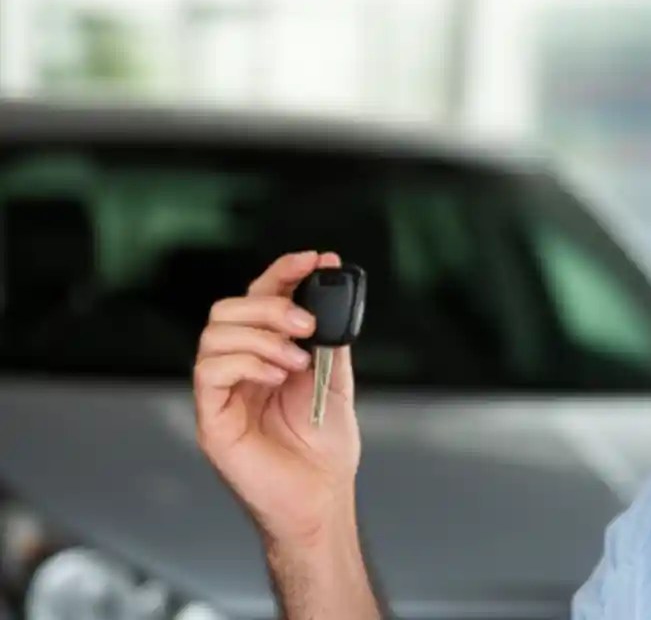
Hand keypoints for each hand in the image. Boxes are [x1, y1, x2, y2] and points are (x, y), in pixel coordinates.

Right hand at [193, 250, 360, 544]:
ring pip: (215, 333)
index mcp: (267, 354)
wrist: (322, 497)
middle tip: (306, 324)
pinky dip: (246, 362)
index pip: (261, 298)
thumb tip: (333, 297)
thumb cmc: (325, 448)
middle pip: (229, 308)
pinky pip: (208, 371)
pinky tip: (275, 377)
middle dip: (271, 303)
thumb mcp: (336, 380)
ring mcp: (222, 392)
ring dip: (262, 336)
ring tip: (297, 360)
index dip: (283, 271)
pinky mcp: (211, 418)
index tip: (315, 259)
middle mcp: (239, 368)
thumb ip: (330, 340)